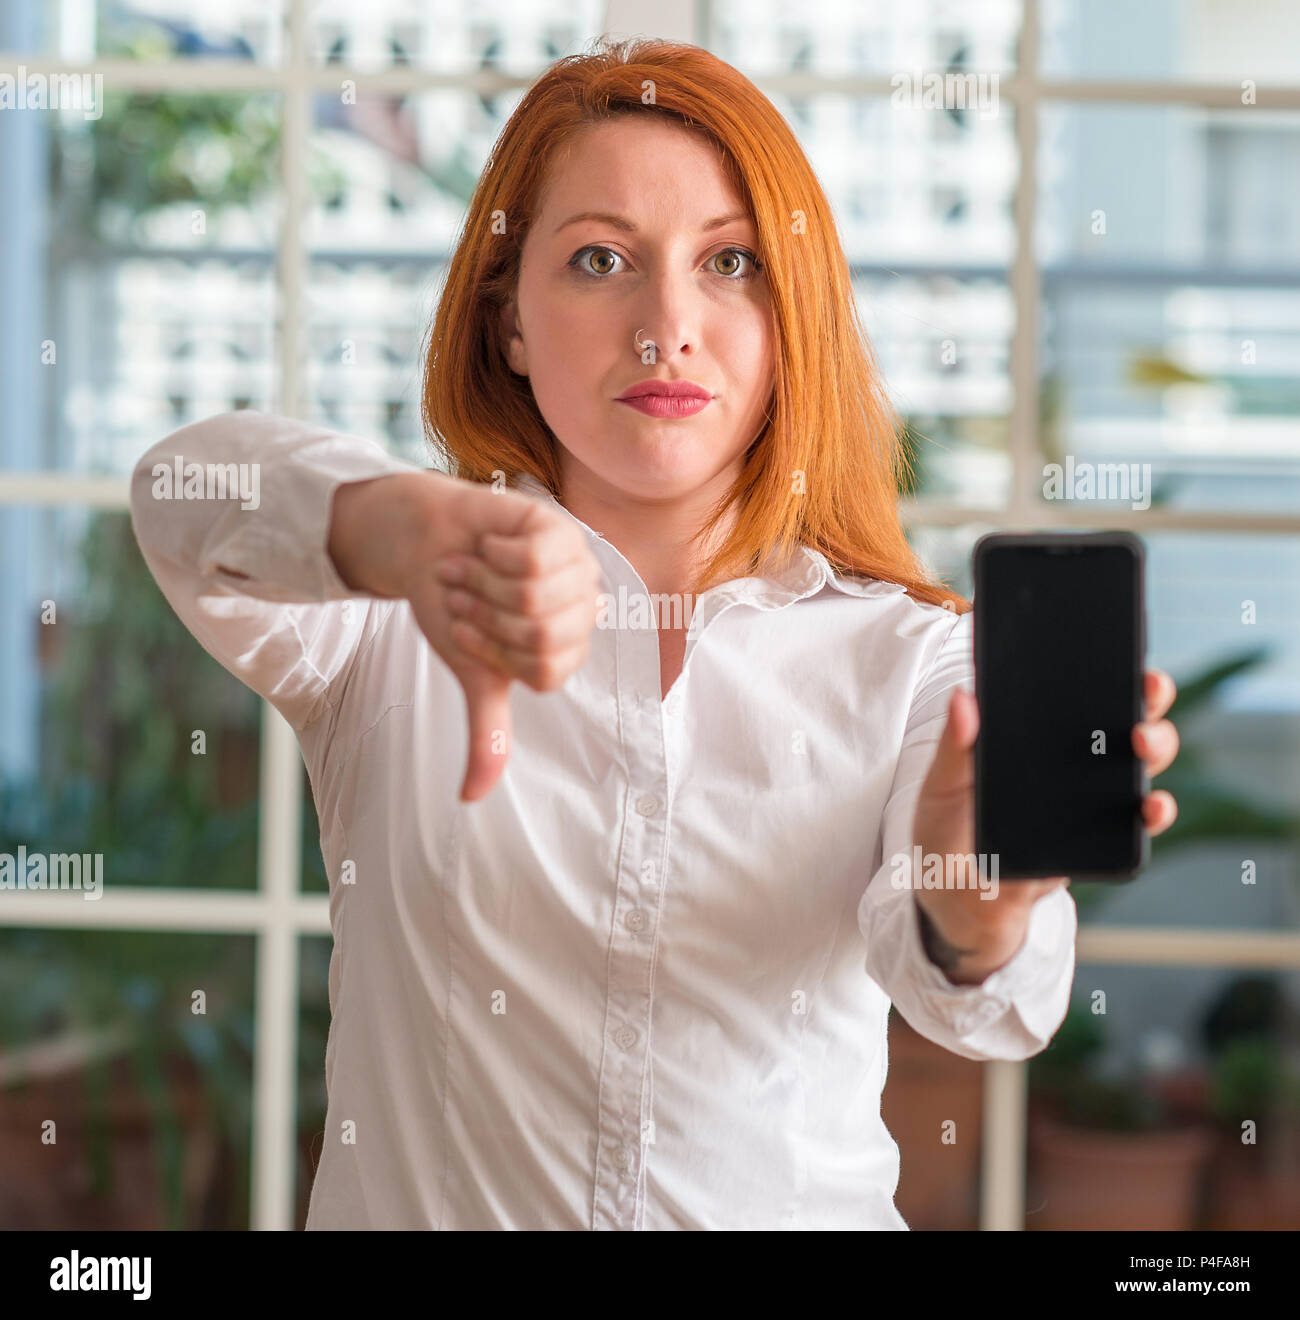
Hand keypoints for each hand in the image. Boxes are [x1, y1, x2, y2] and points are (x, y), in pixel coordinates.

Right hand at [329, 471, 601, 802]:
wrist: (424, 545)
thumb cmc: (453, 602)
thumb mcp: (472, 673)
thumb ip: (486, 731)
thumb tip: (472, 797)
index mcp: (568, 647)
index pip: (545, 672)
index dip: (496, 654)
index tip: (472, 635)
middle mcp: (582, 608)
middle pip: (542, 636)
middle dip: (487, 620)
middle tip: (469, 600)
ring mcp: (577, 566)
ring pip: (535, 597)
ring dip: (485, 586)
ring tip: (472, 572)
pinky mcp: (561, 529)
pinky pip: (533, 558)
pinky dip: (494, 555)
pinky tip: (488, 546)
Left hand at [910, 668, 1180, 981]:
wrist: (958, 905)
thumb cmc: (946, 836)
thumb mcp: (940, 790)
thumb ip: (955, 749)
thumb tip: (964, 696)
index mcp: (1030, 740)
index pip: (1070, 694)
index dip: (1097, 667)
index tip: (1111, 645)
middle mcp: (1067, 763)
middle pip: (1118, 720)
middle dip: (1144, 700)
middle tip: (1145, 690)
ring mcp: (1089, 800)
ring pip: (1139, 764)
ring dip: (1156, 746)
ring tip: (1142, 743)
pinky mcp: (1099, 840)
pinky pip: (1137, 823)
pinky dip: (1154, 811)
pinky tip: (1150, 804)